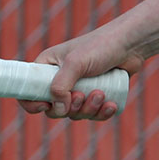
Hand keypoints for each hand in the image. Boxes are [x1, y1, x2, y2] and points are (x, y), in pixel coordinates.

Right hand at [17, 30, 143, 122]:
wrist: (130, 44)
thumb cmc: (100, 47)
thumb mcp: (76, 62)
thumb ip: (61, 85)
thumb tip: (58, 110)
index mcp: (47, 68)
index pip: (27, 91)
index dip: (32, 104)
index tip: (46, 106)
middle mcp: (60, 80)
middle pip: (54, 110)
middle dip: (70, 108)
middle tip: (82, 95)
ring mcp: (79, 89)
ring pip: (75, 114)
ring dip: (88, 110)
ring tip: (101, 94)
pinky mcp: (96, 96)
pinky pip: (93, 115)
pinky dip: (101, 113)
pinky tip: (111, 105)